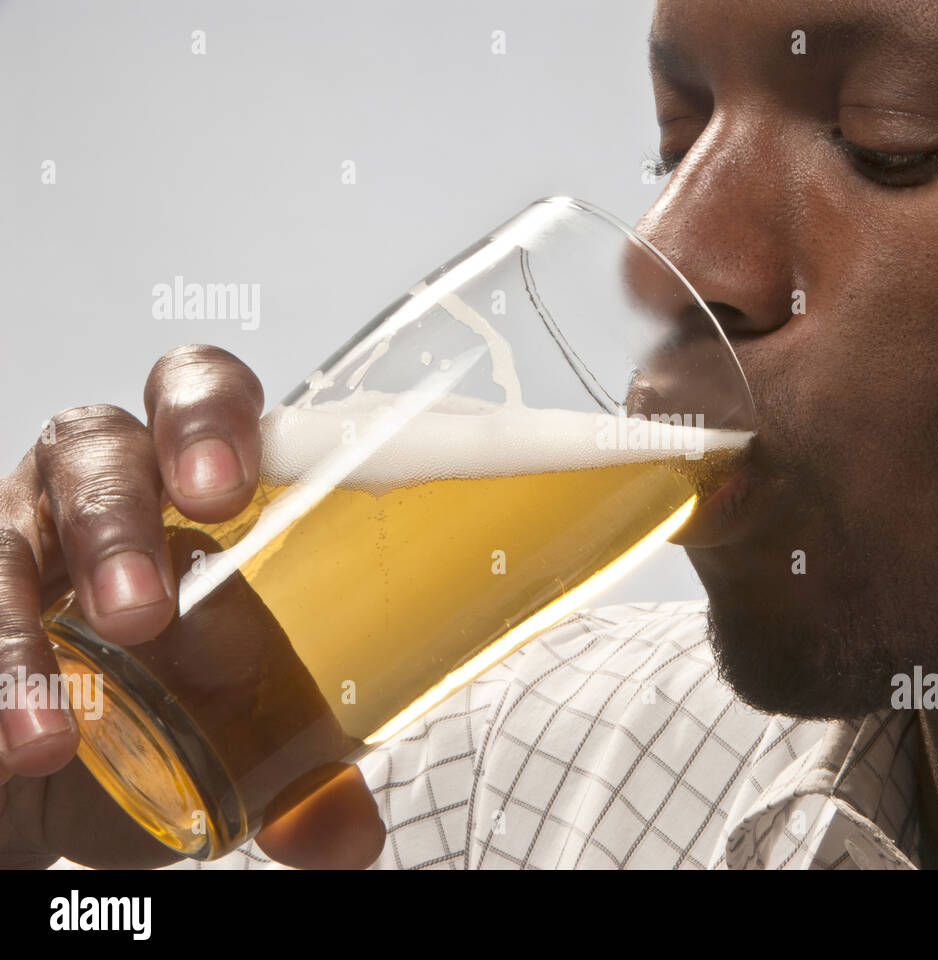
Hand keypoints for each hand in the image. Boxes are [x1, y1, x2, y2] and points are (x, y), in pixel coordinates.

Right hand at [0, 345, 385, 868]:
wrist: (49, 767)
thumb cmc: (161, 706)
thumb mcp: (236, 735)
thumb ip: (298, 776)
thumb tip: (346, 839)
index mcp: (189, 487)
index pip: (198, 395)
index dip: (210, 418)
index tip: (229, 490)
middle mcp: (94, 491)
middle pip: (94, 448)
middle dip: (117, 521)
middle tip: (145, 615)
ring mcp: (11, 540)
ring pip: (4, 535)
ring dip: (20, 630)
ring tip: (56, 735)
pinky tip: (14, 747)